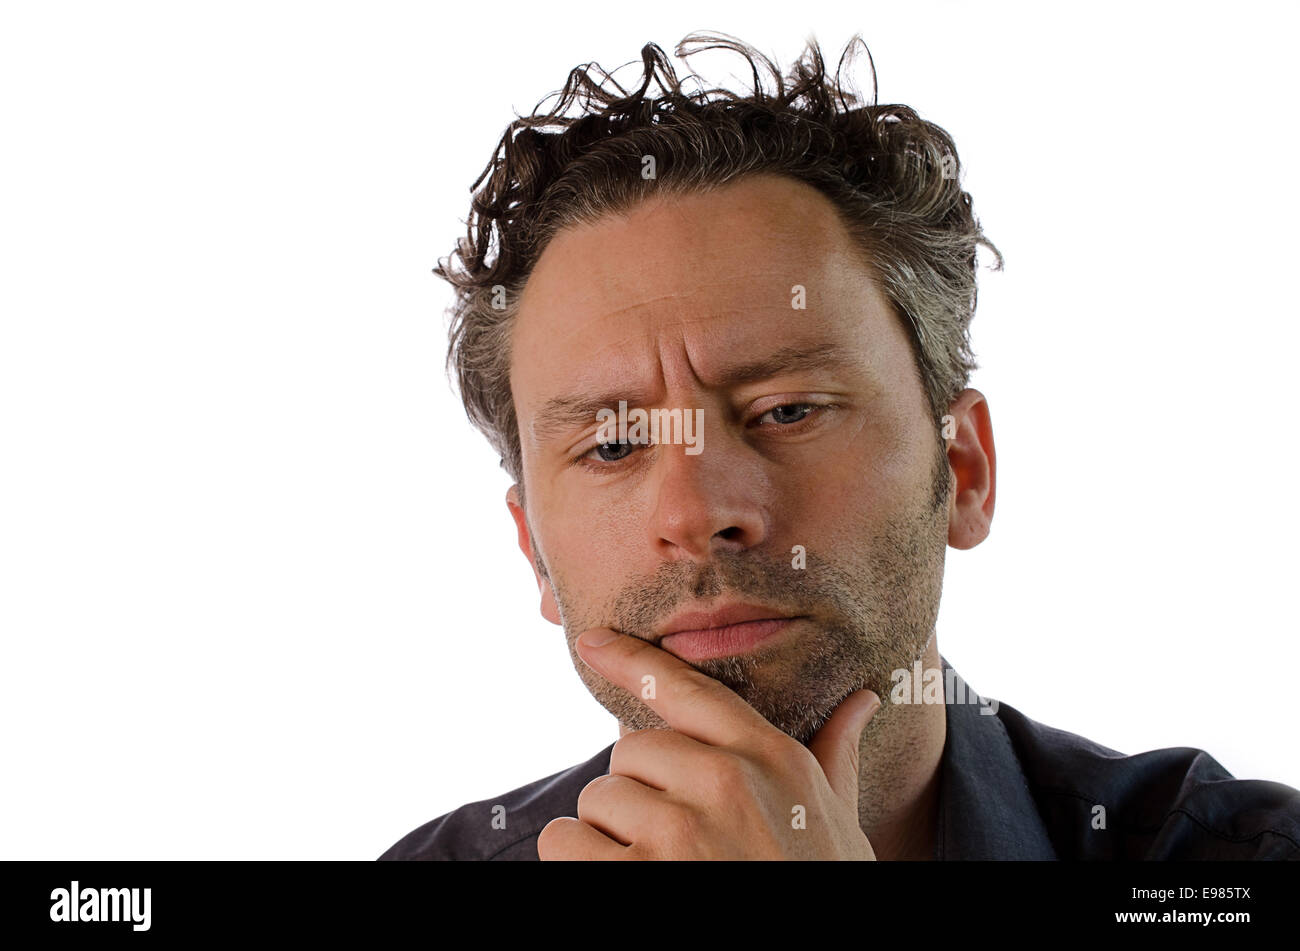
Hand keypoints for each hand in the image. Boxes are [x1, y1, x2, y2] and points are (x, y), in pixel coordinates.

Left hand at [537, 627, 880, 859]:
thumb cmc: (819, 884)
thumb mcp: (839, 824)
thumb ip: (836, 758)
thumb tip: (863, 700)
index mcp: (772, 760)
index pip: (687, 690)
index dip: (632, 660)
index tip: (592, 643)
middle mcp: (725, 783)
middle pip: (629, 751)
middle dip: (638, 792)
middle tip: (675, 839)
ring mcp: (678, 831)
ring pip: (596, 799)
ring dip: (608, 835)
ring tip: (656, 867)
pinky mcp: (632, 876)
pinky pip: (563, 840)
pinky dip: (576, 862)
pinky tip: (623, 880)